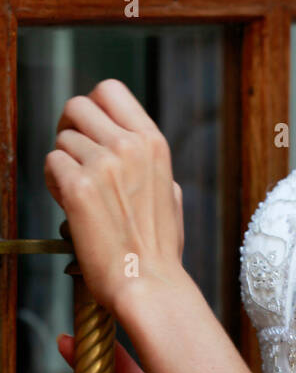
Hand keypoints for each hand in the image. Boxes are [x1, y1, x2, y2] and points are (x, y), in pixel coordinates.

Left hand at [44, 79, 185, 313]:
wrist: (147, 282)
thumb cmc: (157, 245)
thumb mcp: (168, 189)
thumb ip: (147, 160)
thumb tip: (126, 142)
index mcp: (153, 142)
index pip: (110, 90)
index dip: (92, 106)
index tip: (88, 129)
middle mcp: (128, 146)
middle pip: (78, 106)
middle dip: (68, 128)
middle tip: (72, 154)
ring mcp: (103, 166)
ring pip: (61, 141)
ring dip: (62, 163)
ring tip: (76, 191)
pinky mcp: (78, 189)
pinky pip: (51, 164)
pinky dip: (54, 182)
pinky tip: (69, 203)